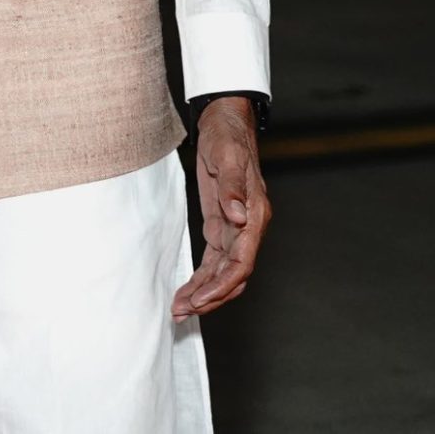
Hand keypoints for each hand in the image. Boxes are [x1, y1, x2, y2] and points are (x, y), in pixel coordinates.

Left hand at [172, 96, 271, 318]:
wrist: (225, 122)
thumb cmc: (228, 137)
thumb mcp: (227, 156)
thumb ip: (232, 188)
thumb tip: (239, 217)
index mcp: (255, 216)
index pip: (242, 263)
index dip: (222, 286)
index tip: (201, 300)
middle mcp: (248, 228)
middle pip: (233, 276)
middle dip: (210, 297)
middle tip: (182, 312)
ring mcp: (235, 229)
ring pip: (222, 273)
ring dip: (204, 293)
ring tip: (180, 309)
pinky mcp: (221, 226)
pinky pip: (214, 261)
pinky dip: (202, 278)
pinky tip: (187, 291)